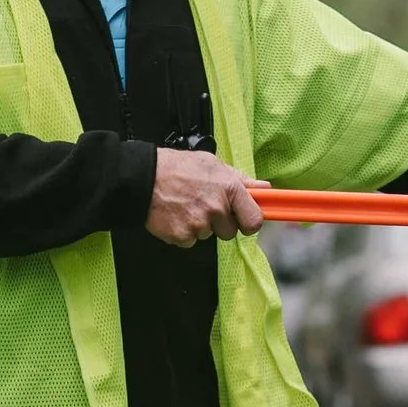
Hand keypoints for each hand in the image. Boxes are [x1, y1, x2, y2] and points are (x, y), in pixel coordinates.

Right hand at [147, 149, 269, 246]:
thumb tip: (264, 187)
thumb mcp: (213, 164)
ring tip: (185, 205)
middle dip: (219, 223)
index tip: (244, 220)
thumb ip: (240, 180)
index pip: (254, 220)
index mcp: (229, 189)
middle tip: (203, 206)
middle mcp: (216, 208)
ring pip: (208, 235)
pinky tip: (176, 214)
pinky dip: (183, 232)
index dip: (249, 222)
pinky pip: (190, 241)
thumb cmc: (176, 167)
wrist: (143, 177)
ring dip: (199, 225)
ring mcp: (199, 224)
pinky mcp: (181, 236)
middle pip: (230, 232)